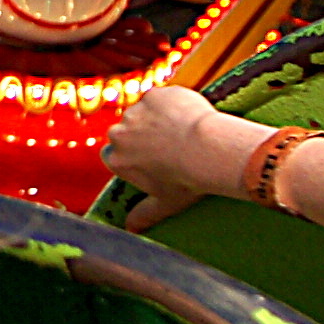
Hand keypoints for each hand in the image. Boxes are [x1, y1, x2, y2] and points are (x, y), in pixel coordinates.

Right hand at [104, 82, 248, 221]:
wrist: (207, 150)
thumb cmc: (186, 180)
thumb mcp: (164, 203)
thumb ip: (144, 215)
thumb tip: (131, 228)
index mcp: (117, 160)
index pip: (116, 155)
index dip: (134, 155)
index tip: (152, 158)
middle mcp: (119, 134)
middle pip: (127, 131)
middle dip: (143, 135)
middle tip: (171, 144)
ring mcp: (136, 111)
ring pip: (144, 112)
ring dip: (158, 118)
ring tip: (183, 130)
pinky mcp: (155, 94)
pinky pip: (161, 98)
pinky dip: (172, 104)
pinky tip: (189, 115)